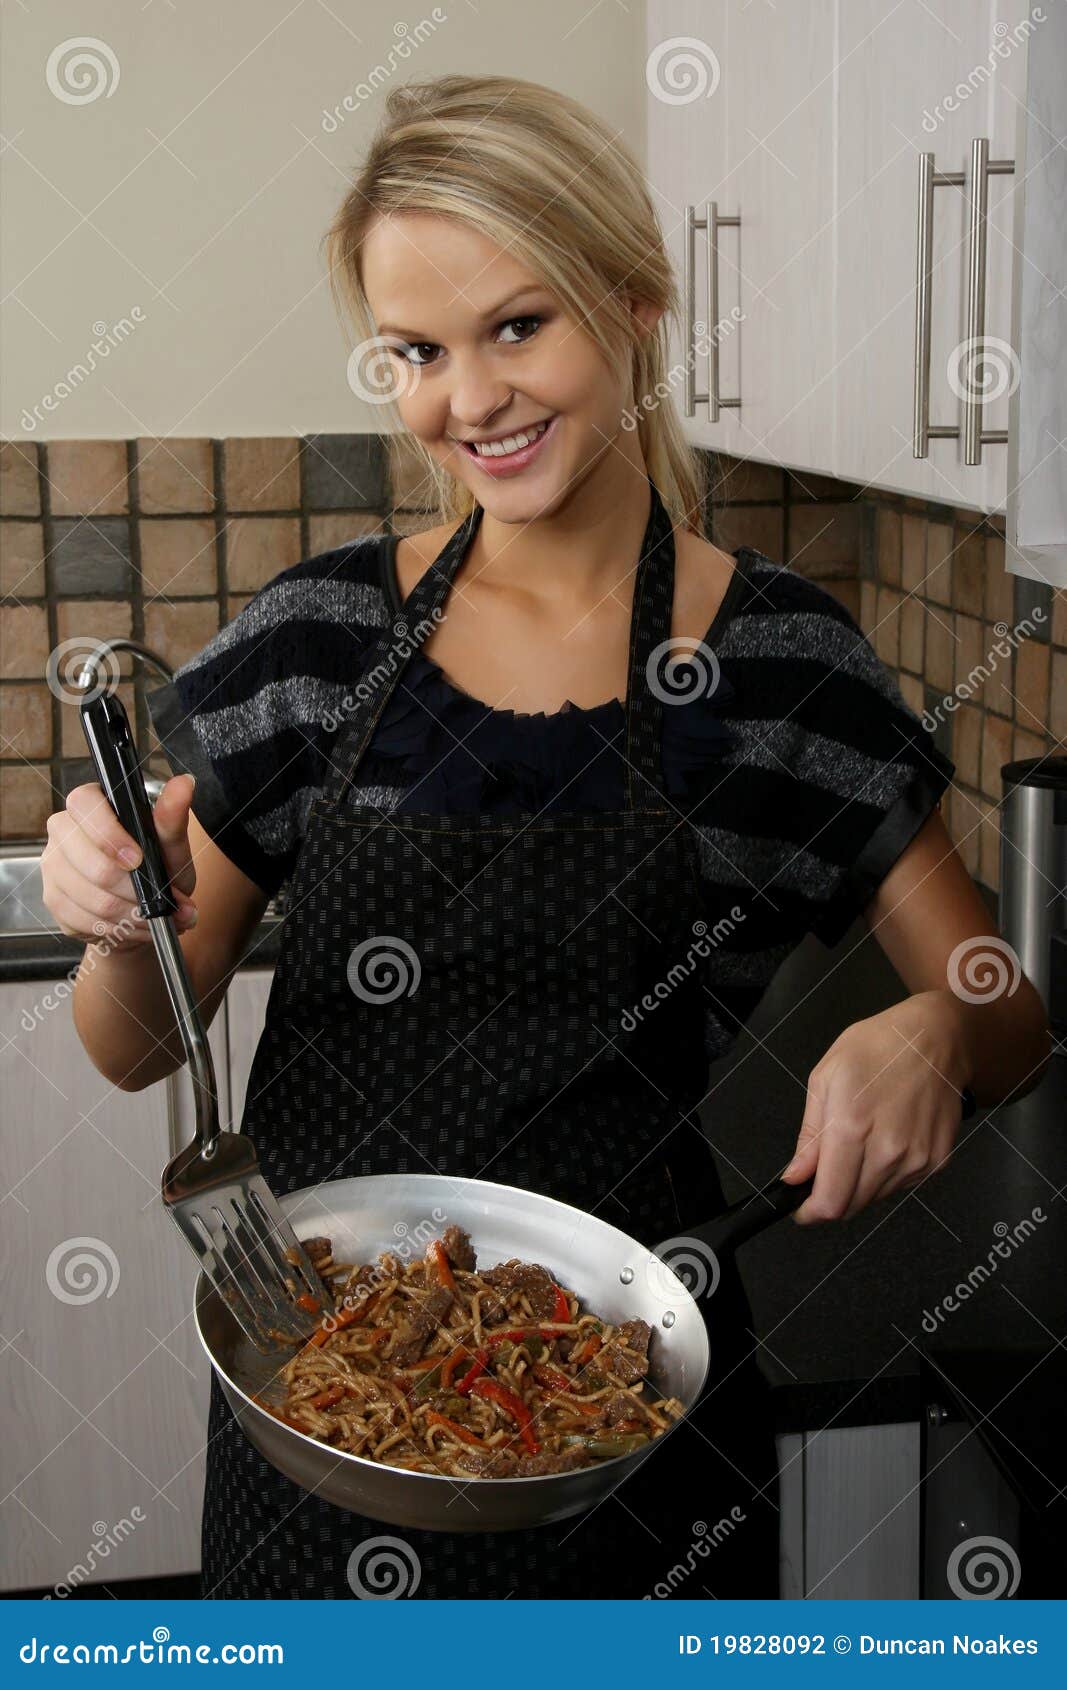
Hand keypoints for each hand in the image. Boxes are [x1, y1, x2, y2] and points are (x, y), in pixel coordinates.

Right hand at [41, 774, 198, 951]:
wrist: (142, 909)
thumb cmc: (155, 869)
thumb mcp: (170, 845)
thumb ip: (172, 818)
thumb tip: (183, 784)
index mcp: (90, 804)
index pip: (85, 805)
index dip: (110, 836)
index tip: (138, 859)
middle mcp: (63, 830)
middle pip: (91, 862)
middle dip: (133, 888)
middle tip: (157, 897)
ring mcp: (53, 865)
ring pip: (90, 897)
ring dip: (131, 913)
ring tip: (152, 915)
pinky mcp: (53, 899)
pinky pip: (82, 919)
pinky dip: (117, 928)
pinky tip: (133, 925)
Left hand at [780, 993, 969, 1222]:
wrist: (935, 1039)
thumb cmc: (875, 1048)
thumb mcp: (825, 1078)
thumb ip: (810, 1134)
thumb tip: (795, 1177)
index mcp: (852, 1128)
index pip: (830, 1201)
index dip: (811, 1213)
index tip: (801, 1209)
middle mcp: (888, 1151)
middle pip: (852, 1206)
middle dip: (832, 1197)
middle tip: (825, 1173)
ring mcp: (918, 1159)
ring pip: (876, 1198)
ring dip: (859, 1185)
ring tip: (860, 1144)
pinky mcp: (938, 1160)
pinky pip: (902, 1185)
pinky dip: (886, 1175)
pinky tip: (887, 1141)